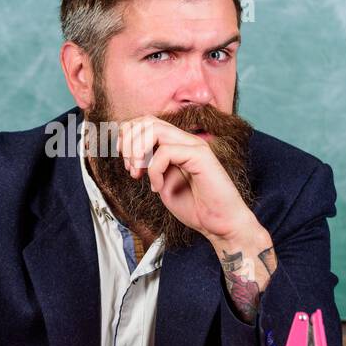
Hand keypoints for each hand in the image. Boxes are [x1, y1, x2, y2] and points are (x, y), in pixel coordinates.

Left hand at [116, 116, 257, 243]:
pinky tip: (159, 187)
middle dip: (129, 142)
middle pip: (147, 121)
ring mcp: (194, 145)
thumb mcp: (162, 183)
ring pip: (154, 129)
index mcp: (177, 145)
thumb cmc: (195, 207)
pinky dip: (154, 171)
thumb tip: (130, 154)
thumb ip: (150, 166)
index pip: (147, 122)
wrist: (220, 224)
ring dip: (137, 152)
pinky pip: (165, 152)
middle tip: (131, 169)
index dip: (128, 136)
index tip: (124, 160)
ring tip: (137, 174)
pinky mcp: (200, 155)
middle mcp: (185, 140)